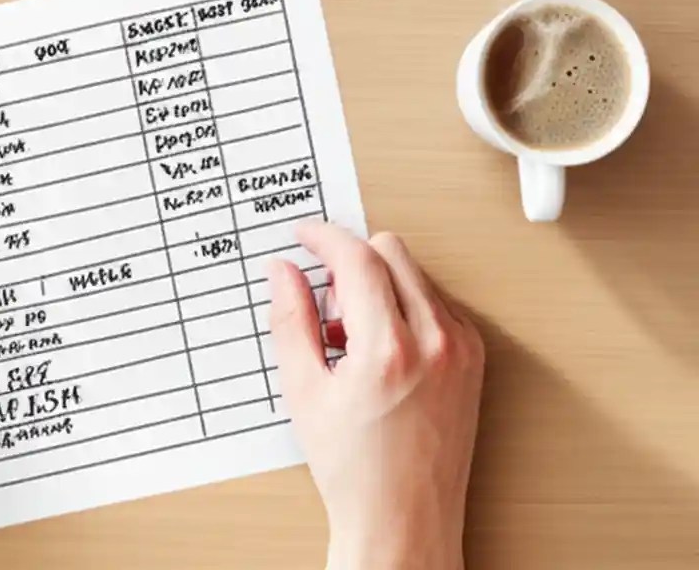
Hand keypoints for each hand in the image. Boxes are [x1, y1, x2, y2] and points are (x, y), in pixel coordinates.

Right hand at [268, 222, 484, 569]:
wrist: (404, 521)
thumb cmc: (355, 472)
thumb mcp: (304, 392)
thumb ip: (290, 321)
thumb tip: (283, 273)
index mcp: (390, 349)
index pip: (358, 258)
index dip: (323, 237)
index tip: (303, 235)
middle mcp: (437, 342)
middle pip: (391, 252)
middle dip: (350, 262)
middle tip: (323, 301)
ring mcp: (463, 349)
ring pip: (415, 274)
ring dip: (377, 285)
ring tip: (350, 340)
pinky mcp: (474, 359)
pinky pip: (435, 302)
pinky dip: (403, 308)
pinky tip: (379, 350)